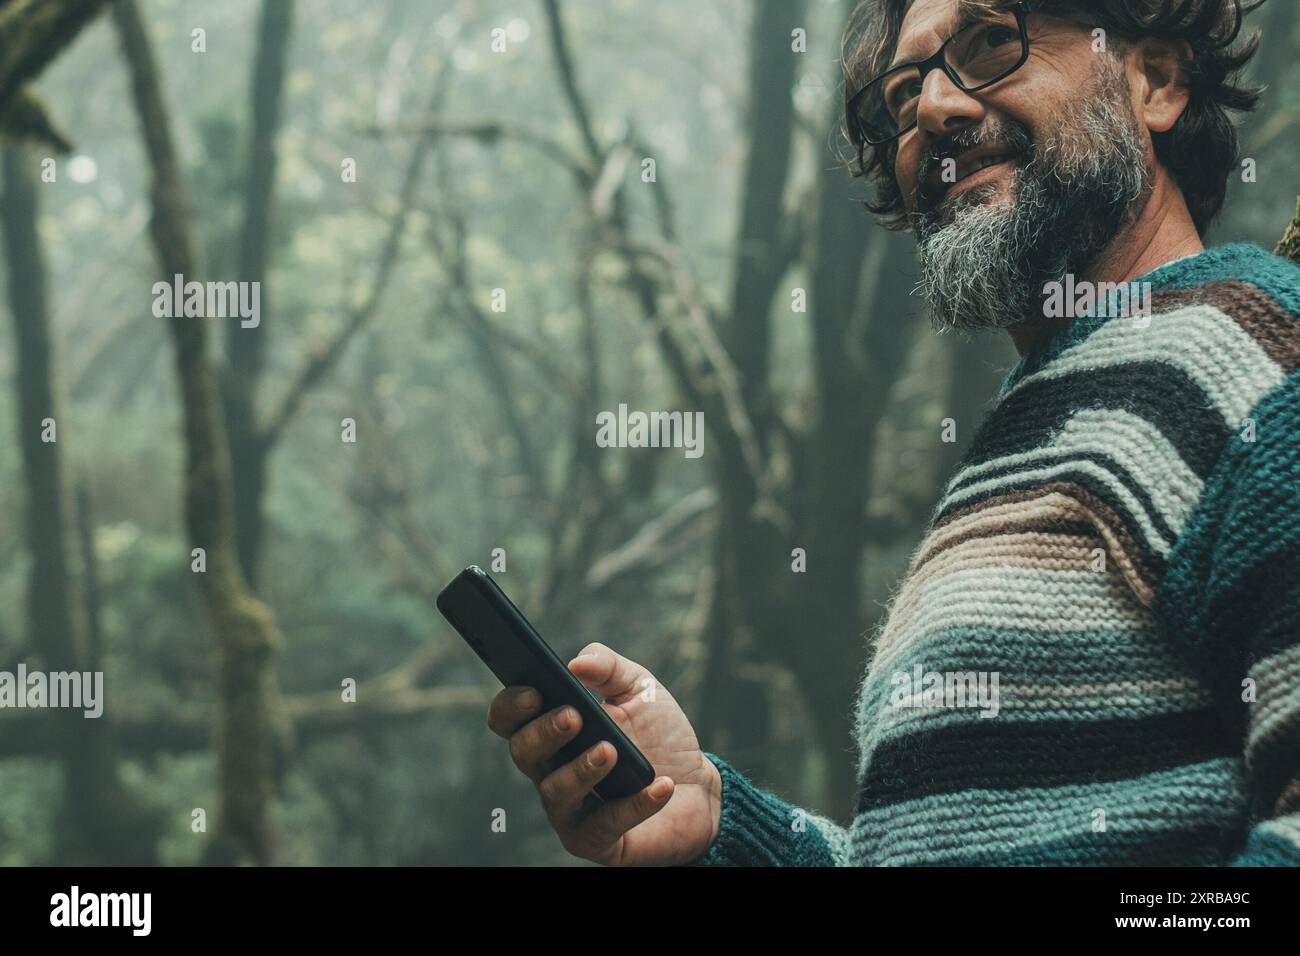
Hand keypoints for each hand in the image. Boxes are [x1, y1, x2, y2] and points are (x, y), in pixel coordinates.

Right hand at [487, 642, 721, 865]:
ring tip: (610, 751)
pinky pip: (604, 826)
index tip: (534, 691)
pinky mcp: (597, 841)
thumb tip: (576, 664)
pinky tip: (658, 786)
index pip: (509, 719)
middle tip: (575, 717)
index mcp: (552, 730)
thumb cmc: (659, 734)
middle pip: (523, 752)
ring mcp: (571, 810)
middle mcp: (552, 770)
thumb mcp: (638, 688)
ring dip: (581, 770)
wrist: (699, 785)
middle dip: (544, 732)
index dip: (511, 706)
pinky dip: (632, 805)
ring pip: (555, 793)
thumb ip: (608, 666)